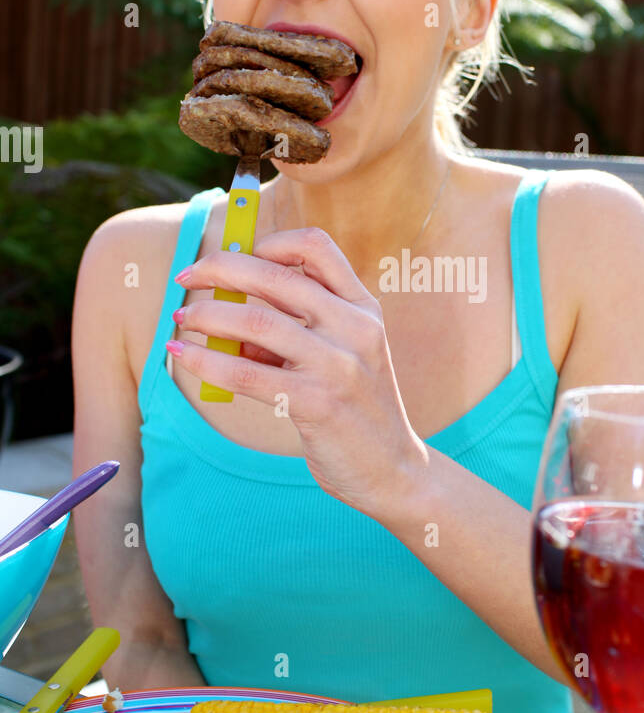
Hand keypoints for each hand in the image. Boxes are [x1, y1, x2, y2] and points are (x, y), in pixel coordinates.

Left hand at [171, 226, 428, 515]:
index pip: (317, 248)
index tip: (239, 255)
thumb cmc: (356, 409)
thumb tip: (223, 311)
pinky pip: (245, 373)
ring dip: (206, 316)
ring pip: (254, 322)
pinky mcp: (316, 403)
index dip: (271, 243)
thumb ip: (293, 330)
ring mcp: (338, 365)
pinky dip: (205, 360)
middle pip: (276, 277)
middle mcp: (356, 328)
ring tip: (182, 321)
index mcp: (364, 308)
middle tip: (186, 278)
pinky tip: (183, 356)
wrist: (392, 469)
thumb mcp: (340, 356)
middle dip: (220, 270)